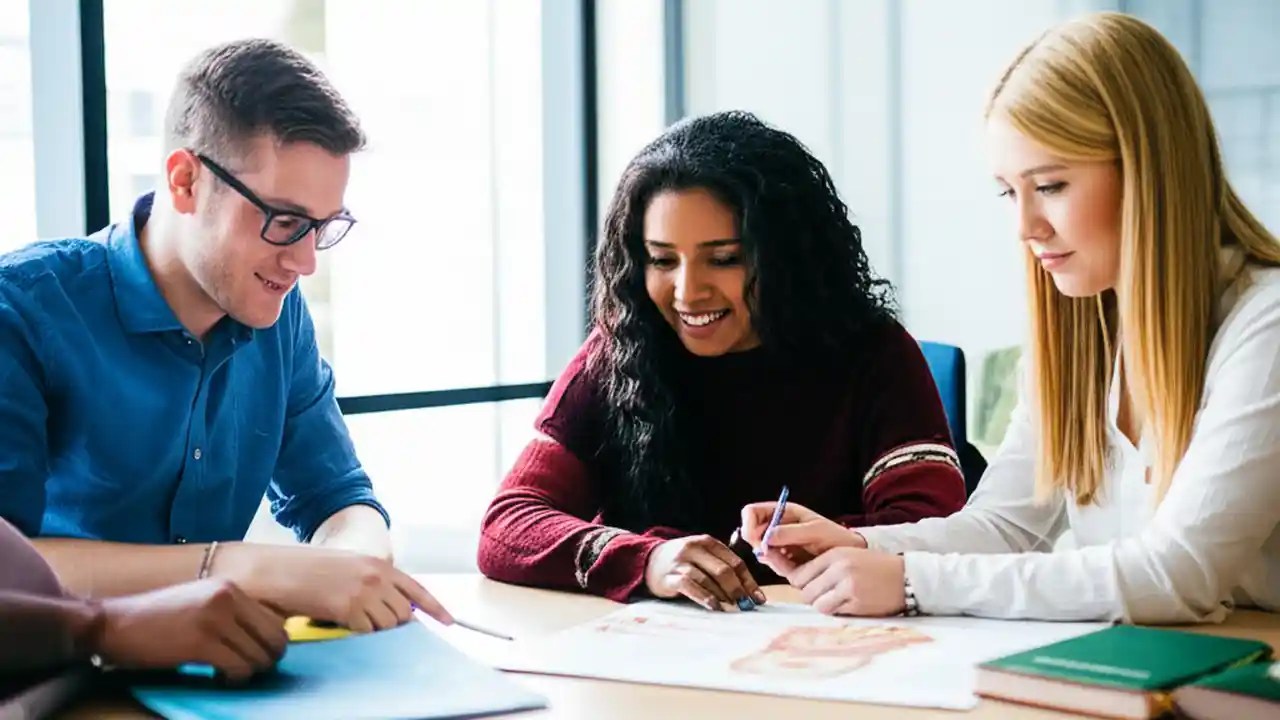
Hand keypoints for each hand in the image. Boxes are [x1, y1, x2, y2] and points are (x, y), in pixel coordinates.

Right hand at [92, 578, 286, 682]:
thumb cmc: (156, 617)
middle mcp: (227, 598)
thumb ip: (232, 611)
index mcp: (229, 588)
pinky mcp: (201, 643)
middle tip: (248, 669)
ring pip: (258, 657)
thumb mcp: (201, 600)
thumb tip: (264, 636)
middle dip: (267, 660)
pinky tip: (218, 677)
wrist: (115, 623)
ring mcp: (216, 619)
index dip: (272, 644)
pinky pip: (238, 668)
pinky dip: (233, 678)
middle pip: (274, 639)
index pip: (275, 620)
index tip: (257, 655)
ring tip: (228, 673)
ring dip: (248, 672)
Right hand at [215, 543, 453, 632]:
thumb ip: (372, 584)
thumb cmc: (305, 572)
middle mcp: (376, 575)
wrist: (275, 571)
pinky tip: (338, 623)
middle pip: (402, 614)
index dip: (435, 608)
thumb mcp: (347, 569)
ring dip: (372, 630)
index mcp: (377, 564)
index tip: (448, 622)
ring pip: (386, 625)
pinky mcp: (350, 607)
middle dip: (391, 624)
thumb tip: (392, 611)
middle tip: (366, 624)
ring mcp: (365, 591)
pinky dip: (356, 634)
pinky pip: (366, 632)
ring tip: (347, 620)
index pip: (416, 589)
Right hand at [644, 535, 766, 610]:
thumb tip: (748, 589)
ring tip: (734, 608)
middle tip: (747, 605)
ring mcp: (680, 562)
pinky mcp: (669, 576)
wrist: (648, 561)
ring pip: (708, 578)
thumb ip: (722, 564)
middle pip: (723, 570)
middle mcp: (694, 548)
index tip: (759, 598)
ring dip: (723, 595)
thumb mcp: (702, 555)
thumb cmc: (682, 562)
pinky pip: (690, 586)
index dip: (749, 581)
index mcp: (707, 542)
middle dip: (738, 589)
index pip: (735, 561)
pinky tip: (714, 607)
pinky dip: (704, 597)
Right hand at [739, 501, 866, 560]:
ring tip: (792, 559)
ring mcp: (779, 543)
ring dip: (770, 558)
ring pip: (760, 551)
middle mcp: (777, 526)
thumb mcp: (815, 531)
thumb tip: (766, 537)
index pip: (751, 512)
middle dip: (758, 545)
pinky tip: (793, 565)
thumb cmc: (835, 537)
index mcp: (782, 512)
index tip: (757, 540)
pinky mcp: (783, 559)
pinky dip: (777, 566)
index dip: (749, 525)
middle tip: (772, 554)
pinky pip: (771, 563)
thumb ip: (791, 532)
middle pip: (751, 533)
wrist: (849, 555)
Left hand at [759, 547, 905, 616]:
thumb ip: (825, 566)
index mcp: (834, 554)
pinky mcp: (857, 602)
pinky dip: (837, 611)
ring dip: (823, 605)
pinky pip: (834, 612)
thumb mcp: (849, 556)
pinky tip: (848, 605)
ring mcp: (848, 586)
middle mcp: (839, 568)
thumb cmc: (876, 568)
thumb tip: (798, 582)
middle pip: (805, 591)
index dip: (800, 584)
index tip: (806, 587)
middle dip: (812, 596)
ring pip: (817, 604)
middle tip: (824, 596)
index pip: (801, 573)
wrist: (907, 577)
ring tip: (837, 600)